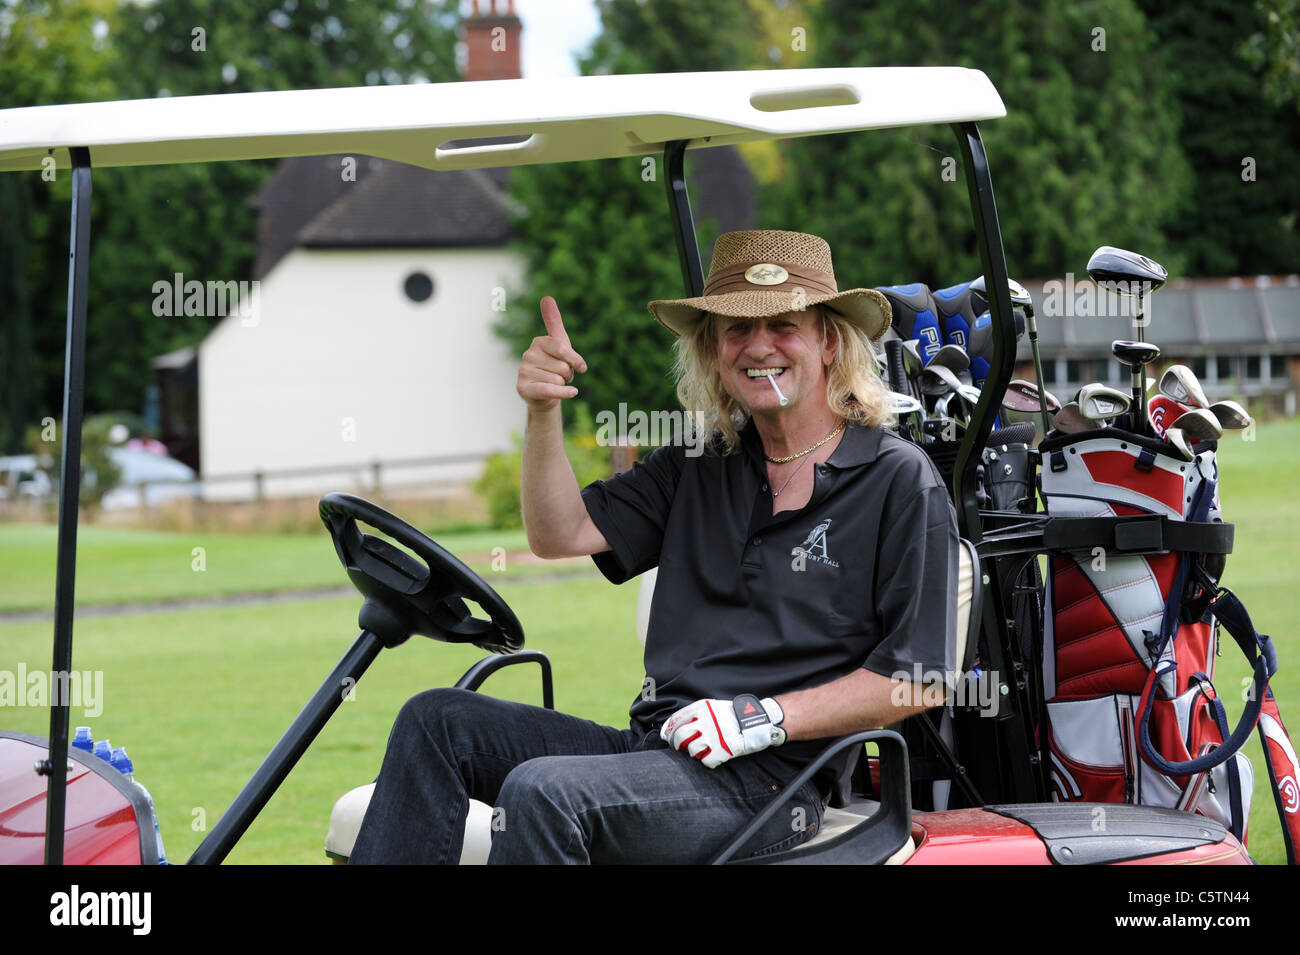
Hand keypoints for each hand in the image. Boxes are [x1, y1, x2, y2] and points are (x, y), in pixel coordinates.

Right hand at [516, 296, 587, 412]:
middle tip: (561, 376)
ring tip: (555, 384)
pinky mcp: (522, 388)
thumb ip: (554, 322)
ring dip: (563, 385)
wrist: (545, 395)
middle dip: (568, 375)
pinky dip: (564, 393)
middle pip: (563, 366)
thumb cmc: (554, 367)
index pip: (563, 348)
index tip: (581, 367)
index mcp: (538, 342)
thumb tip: (546, 297)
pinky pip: (549, 390)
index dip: (575, 360)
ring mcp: (523, 372)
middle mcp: (528, 354)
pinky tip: (572, 393)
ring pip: (558, 380)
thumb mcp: (559, 344)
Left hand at [660, 695, 785, 768]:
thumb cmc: (730, 715)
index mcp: (701, 708)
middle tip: (681, 747)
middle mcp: (706, 721)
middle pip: (679, 737)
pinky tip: (714, 755)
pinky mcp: (723, 750)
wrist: (756, 720)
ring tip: (703, 749)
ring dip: (694, 752)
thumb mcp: (710, 708)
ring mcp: (714, 736)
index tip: (666, 737)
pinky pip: (706, 762)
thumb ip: (691, 716)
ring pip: (691, 750)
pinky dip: (708, 761)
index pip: (675, 720)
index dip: (668, 731)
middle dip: (677, 745)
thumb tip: (667, 731)